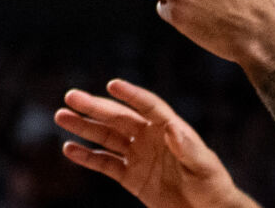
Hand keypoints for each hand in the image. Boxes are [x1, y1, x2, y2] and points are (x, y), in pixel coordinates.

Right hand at [56, 80, 257, 207]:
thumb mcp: (204, 168)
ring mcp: (138, 156)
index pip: (147, 106)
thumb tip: (173, 128)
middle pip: (118, 117)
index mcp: (168, 129)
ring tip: (61, 116)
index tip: (112, 85)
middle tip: (70, 97)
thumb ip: (188, 148)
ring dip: (84, 127)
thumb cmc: (213, 188)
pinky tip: (69, 149)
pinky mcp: (131, 177)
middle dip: (94, 107)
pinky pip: (105, 163)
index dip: (131, 95)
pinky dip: (87, 156)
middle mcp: (149, 138)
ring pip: (106, 137)